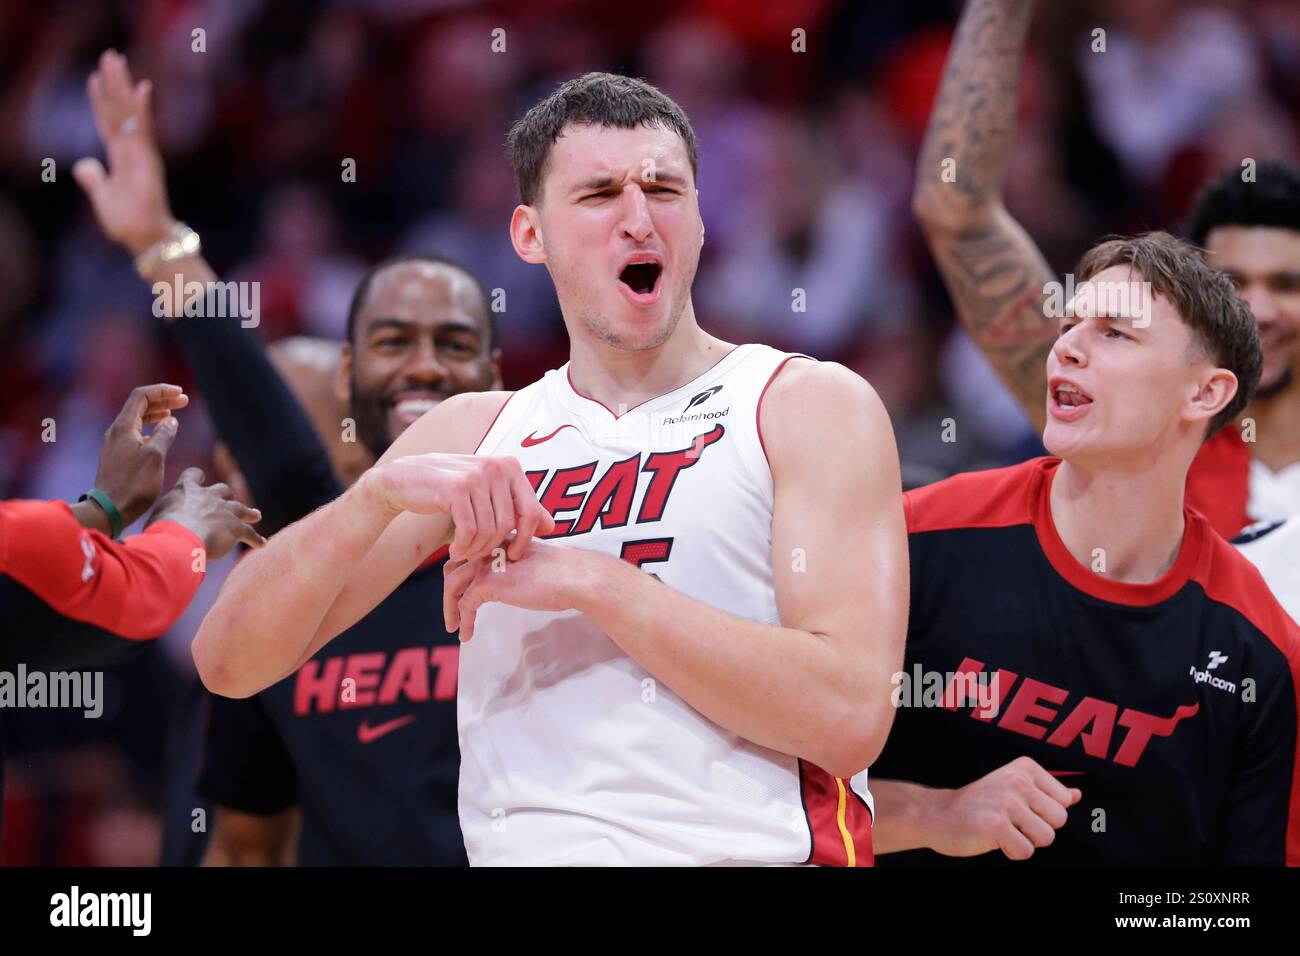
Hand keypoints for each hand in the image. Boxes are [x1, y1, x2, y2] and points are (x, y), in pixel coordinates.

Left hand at [73, 49, 174, 257]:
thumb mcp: (102, 196)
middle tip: (110, 56)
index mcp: (121, 158)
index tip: (94, 78)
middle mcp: (133, 150)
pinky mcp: (148, 159)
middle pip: (119, 110)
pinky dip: (142, 108)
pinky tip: (142, 87)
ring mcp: (141, 153)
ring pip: (130, 112)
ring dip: (123, 85)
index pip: (108, 123)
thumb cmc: (128, 223)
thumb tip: (83, 163)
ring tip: (116, 60)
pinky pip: (144, 129)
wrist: (145, 238)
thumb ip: (94, 178)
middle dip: (113, 83)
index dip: (100, 101)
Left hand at [93, 383, 188, 528]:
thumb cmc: (133, 484)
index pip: (141, 396)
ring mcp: (116, 443)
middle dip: (162, 401)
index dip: (162, 391)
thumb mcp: (155, 457)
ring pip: (138, 419)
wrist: (110, 509)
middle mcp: (117, 431)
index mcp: (124, 427)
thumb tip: (171, 421)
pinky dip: (151, 428)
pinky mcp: (118, 455)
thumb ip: (164, 435)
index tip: (180, 393)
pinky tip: (161, 434)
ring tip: (175, 415)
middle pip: (140, 406)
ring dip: (157, 414)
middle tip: (184, 401)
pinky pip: (135, 433)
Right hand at [146, 467, 265, 561]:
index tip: (201, 478)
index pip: (192, 475)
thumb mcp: (156, 518)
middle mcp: (208, 496)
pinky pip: (249, 533)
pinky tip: (261, 543)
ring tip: (256, 515)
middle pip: (222, 490)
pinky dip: (255, 538)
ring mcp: (225, 511)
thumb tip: (158, 529)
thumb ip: (164, 517)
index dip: (196, 476)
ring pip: (241, 509)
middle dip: (226, 496)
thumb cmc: (161, 531)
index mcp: (185, 490)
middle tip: (229, 502)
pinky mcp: (236, 527)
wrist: (180, 539)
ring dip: (249, 513)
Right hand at [372, 453, 554, 561]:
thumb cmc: (451, 491)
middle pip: (509, 524)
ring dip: (475, 549)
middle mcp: (497, 466)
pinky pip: (470, 531)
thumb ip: (520, 508)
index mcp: (510, 466)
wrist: (404, 480)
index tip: (511, 554)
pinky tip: (454, 549)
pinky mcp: (456, 489)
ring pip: (489, 530)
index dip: (524, 539)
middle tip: (479, 556)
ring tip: (464, 552)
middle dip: (494, 548)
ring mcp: (477, 476)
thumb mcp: (489, 494)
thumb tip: (552, 526)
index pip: (532, 512)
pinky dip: (463, 547)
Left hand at [443, 539, 592, 641]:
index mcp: (499, 541)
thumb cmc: (563, 574)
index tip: (462, 594)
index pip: (469, 555)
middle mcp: (489, 548)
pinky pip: (465, 605)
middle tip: (453, 612)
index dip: (461, 573)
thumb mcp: (533, 565)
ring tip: (454, 627)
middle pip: (454, 567)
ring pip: (452, 585)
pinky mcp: (488, 583)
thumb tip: (513, 586)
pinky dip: (463, 621)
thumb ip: (518, 569)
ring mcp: (486, 564)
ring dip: (450, 608)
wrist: (574, 577)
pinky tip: (467, 635)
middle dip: (450, 590)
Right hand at [930, 756, 1080, 860]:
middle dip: (1038, 828)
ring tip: (1003, 830)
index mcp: (1025, 768)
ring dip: (1025, 841)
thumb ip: (1046, 792)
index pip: (1064, 801)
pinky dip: (1011, 852)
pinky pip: (1026, 851)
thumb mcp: (1013, 788)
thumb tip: (1076, 795)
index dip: (1043, 813)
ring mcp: (1007, 802)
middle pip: (1059, 820)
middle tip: (1011, 821)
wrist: (937, 814)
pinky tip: (993, 838)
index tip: (1018, 807)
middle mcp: (1018, 780)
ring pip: (1046, 838)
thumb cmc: (979, 804)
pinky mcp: (997, 825)